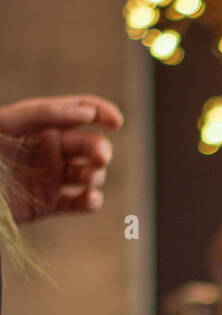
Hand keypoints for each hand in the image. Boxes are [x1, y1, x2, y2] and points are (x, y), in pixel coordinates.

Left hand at [0, 95, 123, 221]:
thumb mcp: (7, 123)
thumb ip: (42, 113)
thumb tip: (84, 112)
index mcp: (40, 122)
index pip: (79, 110)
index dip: (101, 112)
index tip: (116, 121)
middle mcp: (49, 148)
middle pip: (88, 144)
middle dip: (99, 149)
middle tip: (100, 158)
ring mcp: (51, 176)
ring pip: (88, 173)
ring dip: (95, 175)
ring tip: (88, 180)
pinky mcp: (48, 203)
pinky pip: (77, 203)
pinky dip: (90, 202)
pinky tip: (90, 200)